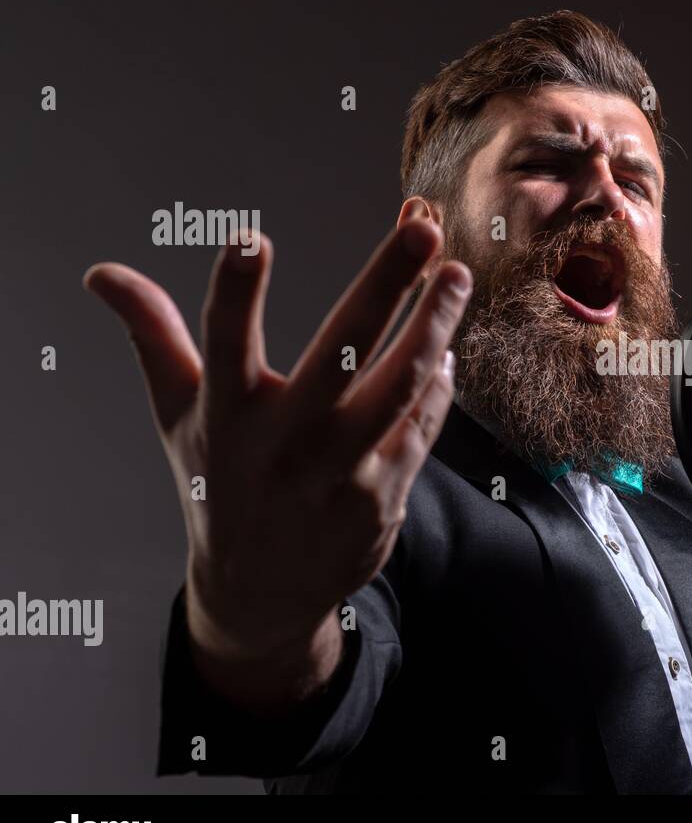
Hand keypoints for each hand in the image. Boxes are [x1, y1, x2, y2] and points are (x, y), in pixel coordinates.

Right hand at [84, 218, 471, 674]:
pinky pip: (422, 424)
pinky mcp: (383, 496)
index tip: (250, 239)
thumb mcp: (179, 415)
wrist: (260, 593)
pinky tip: (444, 346)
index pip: (223, 346)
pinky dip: (437, 382)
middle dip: (385, 285)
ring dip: (434, 327)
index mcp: (225, 417)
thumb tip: (103, 274)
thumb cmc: (219, 482)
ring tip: (458, 276)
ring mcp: (339, 473)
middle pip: (341, 353)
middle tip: (422, 229)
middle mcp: (283, 444)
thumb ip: (154, 337)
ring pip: (399, 388)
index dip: (235, 295)